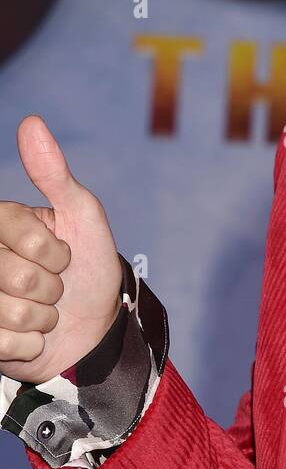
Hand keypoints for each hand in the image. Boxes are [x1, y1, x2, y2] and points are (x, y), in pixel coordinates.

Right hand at [0, 117, 123, 383]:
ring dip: (42, 319)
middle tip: (55, 287)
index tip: (64, 255)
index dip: (55, 251)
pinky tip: (32, 338)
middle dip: (50, 288)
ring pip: (10, 312)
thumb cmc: (88, 265)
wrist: (93, 326)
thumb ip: (53, 174)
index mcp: (1, 223)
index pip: (24, 236)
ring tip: (44, 312)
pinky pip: (5, 344)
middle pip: (16, 276)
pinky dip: (30, 346)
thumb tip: (31, 122)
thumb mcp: (82, 215)